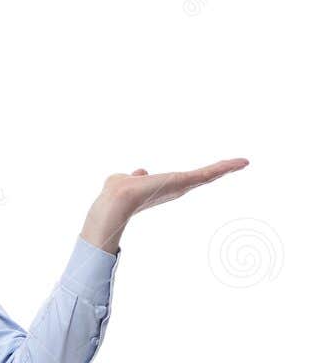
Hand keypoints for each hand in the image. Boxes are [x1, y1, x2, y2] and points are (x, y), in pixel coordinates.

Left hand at [81, 157, 249, 253]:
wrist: (118, 199)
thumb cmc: (117, 191)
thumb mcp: (128, 179)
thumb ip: (136, 176)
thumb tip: (140, 172)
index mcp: (164, 188)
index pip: (186, 180)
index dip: (199, 176)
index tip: (213, 172)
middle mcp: (175, 189)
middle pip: (202, 178)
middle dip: (220, 171)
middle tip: (238, 165)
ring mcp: (181, 187)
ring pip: (208, 175)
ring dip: (227, 168)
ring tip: (244, 162)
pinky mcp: (186, 182)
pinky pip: (209, 173)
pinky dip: (225, 167)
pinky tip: (242, 163)